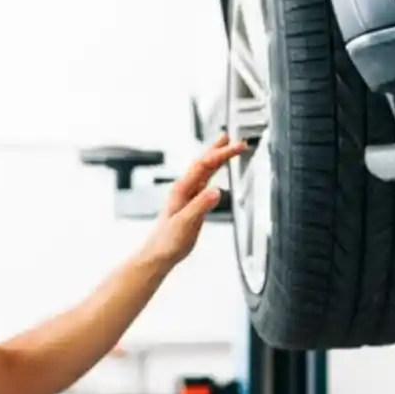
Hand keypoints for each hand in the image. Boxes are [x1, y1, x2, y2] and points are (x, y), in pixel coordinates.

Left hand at [140, 133, 246, 266]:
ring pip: (203, 170)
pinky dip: (212, 172)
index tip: (237, 146)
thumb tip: (216, 191)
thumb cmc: (167, 242)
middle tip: (234, 139)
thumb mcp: (186, 223)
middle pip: (203, 162)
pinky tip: (214, 172)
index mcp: (182, 190)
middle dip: (219, 149)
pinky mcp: (191, 204)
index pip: (205, 164)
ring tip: (224, 145)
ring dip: (215, 157)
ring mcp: (187, 196)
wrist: (158, 255)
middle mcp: (184, 189)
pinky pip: (203, 182)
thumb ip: (200, 206)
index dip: (222, 153)